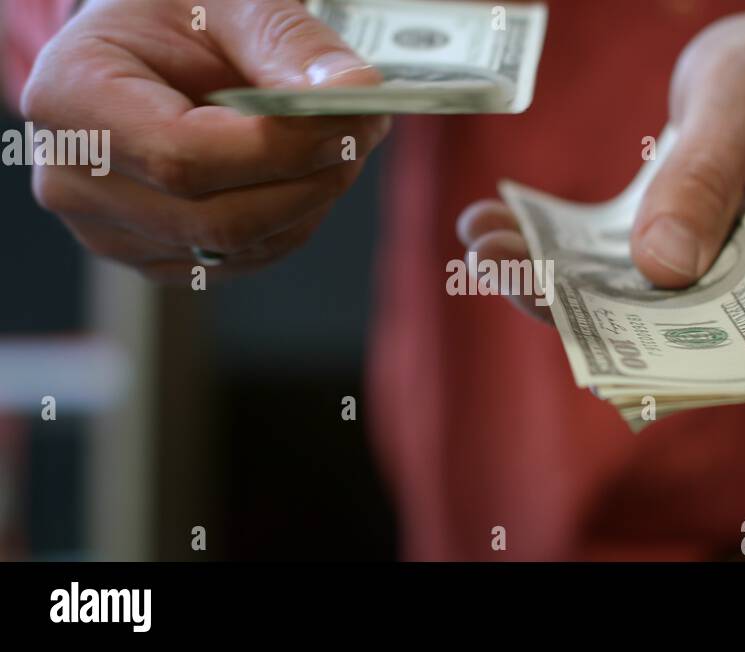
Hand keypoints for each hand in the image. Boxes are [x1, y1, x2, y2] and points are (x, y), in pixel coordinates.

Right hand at [22, 0, 389, 281]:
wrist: (143, 49)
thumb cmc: (175, 15)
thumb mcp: (231, 2)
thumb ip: (290, 46)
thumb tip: (354, 94)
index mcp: (72, 101)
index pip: (183, 160)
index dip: (282, 150)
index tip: (354, 119)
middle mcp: (77, 182)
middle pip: (218, 220)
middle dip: (312, 179)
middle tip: (366, 130)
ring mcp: (112, 231)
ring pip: (241, 247)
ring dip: (312, 199)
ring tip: (339, 140)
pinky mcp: (155, 257)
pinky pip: (243, 259)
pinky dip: (292, 220)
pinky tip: (302, 172)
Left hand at [458, 9, 744, 320]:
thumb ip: (708, 179)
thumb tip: (660, 268)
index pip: (735, 325)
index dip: (650, 338)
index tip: (568, 312)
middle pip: (662, 322)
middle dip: (571, 301)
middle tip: (496, 266)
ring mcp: (711, 270)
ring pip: (626, 297)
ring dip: (550, 276)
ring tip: (483, 242)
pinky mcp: (674, 247)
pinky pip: (612, 262)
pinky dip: (557, 246)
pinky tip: (501, 223)